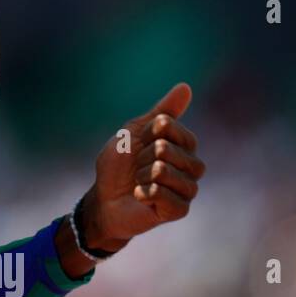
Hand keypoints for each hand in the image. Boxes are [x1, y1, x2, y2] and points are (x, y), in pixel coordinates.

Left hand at [83, 82, 205, 248]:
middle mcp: (191, 165)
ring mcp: (187, 188)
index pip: (173, 128)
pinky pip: (170, 198)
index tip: (140, 141)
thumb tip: (185, 87)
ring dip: (143, 175)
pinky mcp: (180, 209)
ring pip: (168, 173)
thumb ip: (162, 111)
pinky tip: (140, 195)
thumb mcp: (135, 131)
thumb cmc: (119, 164)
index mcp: (182, 144)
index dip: (149, 133)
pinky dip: (148, 194)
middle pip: (170, 150)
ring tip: (138, 181)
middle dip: (144, 156)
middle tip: (138, 166)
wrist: (104, 197)